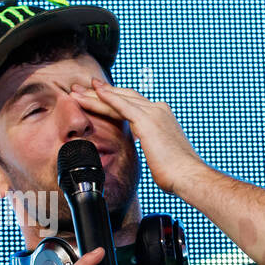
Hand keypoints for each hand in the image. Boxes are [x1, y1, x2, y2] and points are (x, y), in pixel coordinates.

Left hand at [71, 79, 208, 196]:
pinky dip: (106, 98)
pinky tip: (94, 93)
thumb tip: (154, 158)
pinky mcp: (146, 121)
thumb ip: (154, 148)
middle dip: (99, 93)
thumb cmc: (177, 172)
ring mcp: (153, 113)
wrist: (188, 175)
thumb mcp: (162, 154)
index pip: (132, 103)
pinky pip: (121, 106)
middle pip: (123, 96)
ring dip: (95, 95)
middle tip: (79, 89)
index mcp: (162, 116)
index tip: (97, 96)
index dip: (113, 98)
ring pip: (118, 99)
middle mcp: (158, 110)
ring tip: (76, 91)